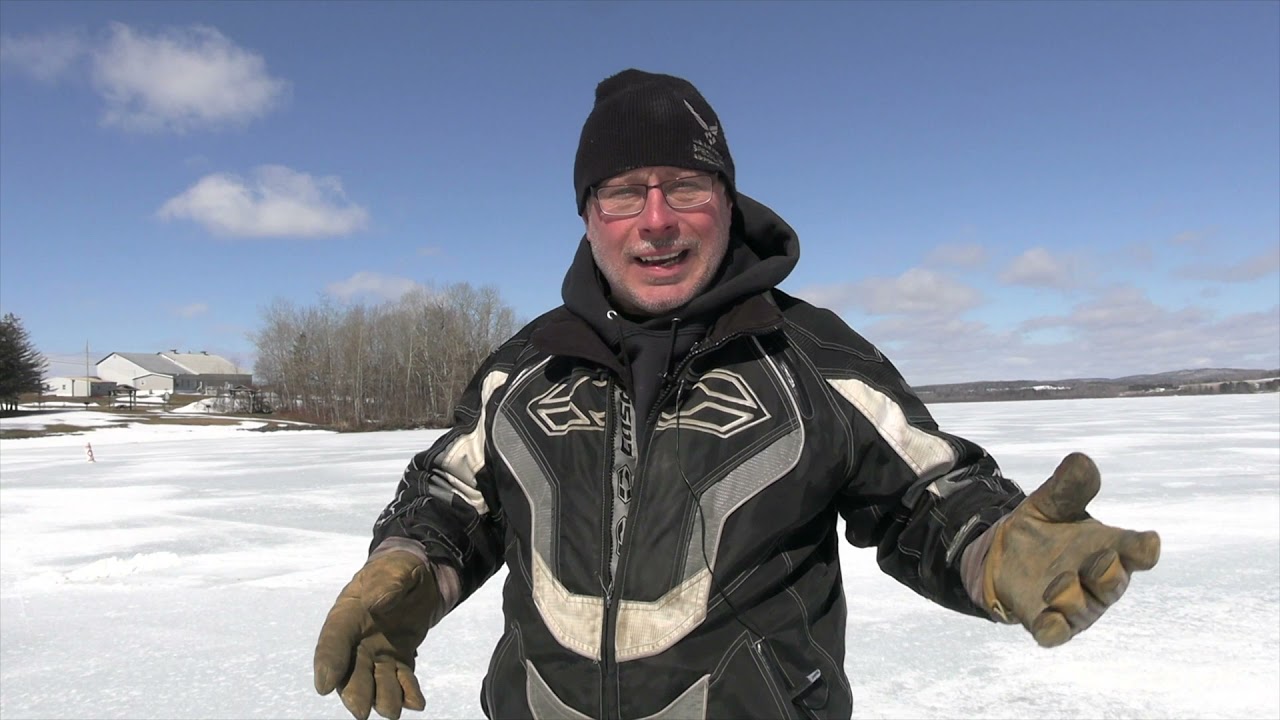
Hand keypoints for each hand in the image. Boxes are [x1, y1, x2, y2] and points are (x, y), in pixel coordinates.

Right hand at [314, 551, 440, 719]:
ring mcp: (377, 653)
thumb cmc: (399, 569)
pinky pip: (401, 679)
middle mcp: (357, 640)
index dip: (328, 663)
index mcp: (347, 614)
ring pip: (376, 681)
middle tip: (361, 711)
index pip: (333, 640)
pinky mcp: (398, 660)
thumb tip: (377, 603)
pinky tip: (417, 703)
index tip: (325, 686)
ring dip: (383, 698)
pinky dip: (408, 692)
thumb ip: (388, 583)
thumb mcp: (397, 568)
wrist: (420, 576)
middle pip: (351, 670)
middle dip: (354, 692)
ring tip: (393, 712)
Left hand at [982, 452, 1160, 646]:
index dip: (1142, 549)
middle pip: (1113, 582)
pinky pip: (1055, 633)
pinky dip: (1052, 630)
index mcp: (1109, 547)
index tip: (1148, 542)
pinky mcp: (1048, 622)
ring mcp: (1075, 605)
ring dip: (1072, 597)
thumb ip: (1068, 486)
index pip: (1136, 550)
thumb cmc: (1045, 528)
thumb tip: (1081, 461)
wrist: (1005, 555)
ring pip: (1083, 609)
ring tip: (1058, 583)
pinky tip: (1047, 624)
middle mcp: (1099, 580)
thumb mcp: (1051, 503)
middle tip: (1099, 559)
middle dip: (1108, 572)